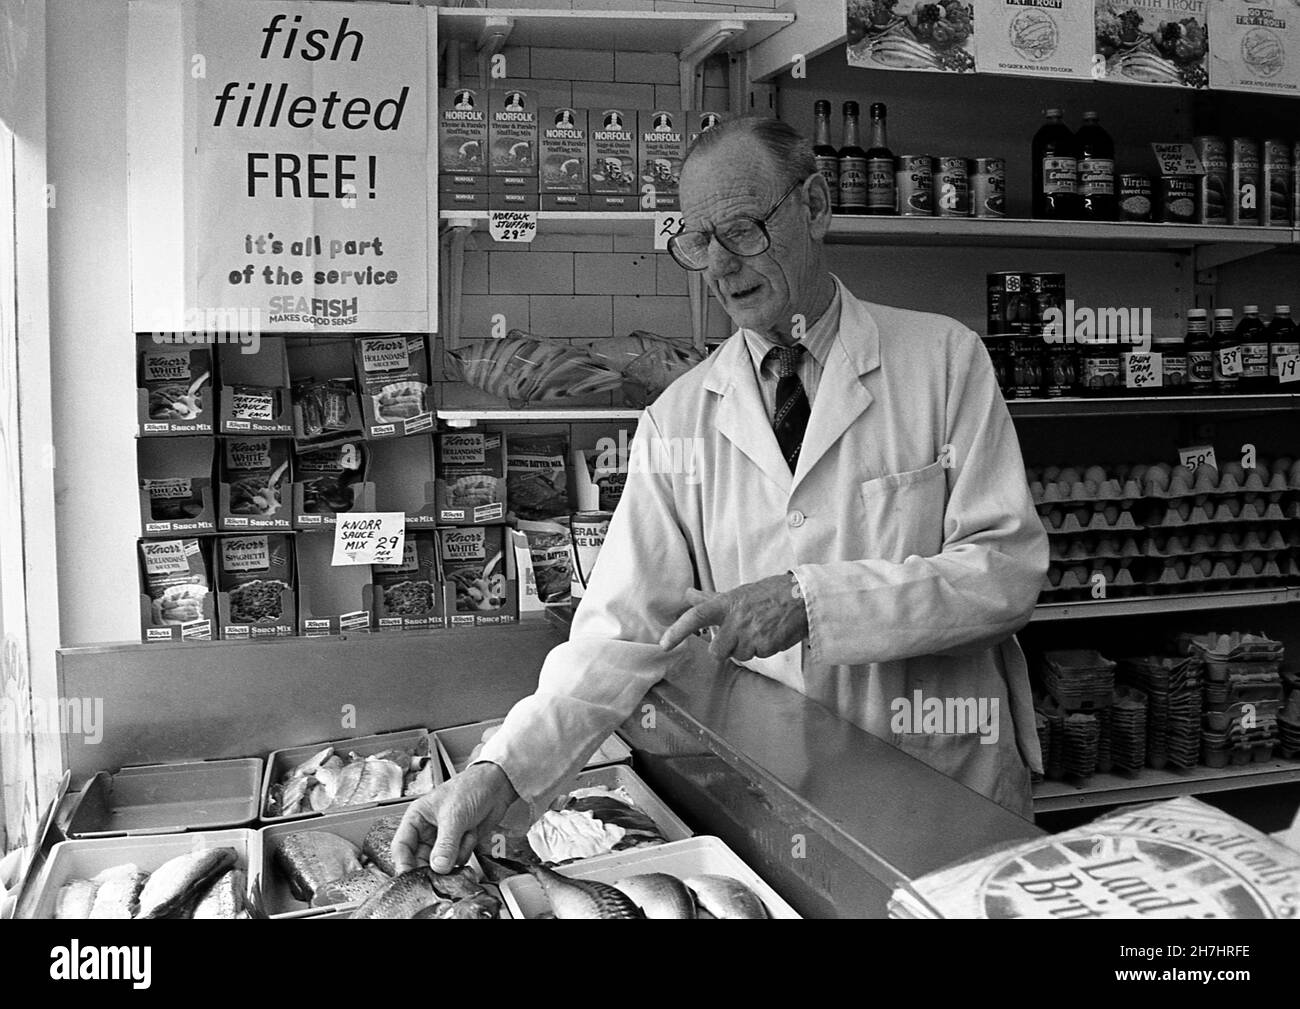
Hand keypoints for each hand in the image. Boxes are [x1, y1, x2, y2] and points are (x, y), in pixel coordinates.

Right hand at [392, 761, 517, 873]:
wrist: (496, 786)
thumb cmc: (470, 788)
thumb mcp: (454, 816)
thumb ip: (445, 844)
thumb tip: (438, 866)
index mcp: (417, 817)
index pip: (401, 846)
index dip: (403, 863)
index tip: (410, 879)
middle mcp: (427, 830)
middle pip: (420, 859)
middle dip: (433, 865)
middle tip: (443, 868)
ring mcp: (443, 838)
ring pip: (440, 862)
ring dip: (454, 855)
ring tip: (464, 834)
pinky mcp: (459, 843)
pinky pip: (458, 859)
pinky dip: (466, 850)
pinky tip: (472, 833)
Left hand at [658, 574, 807, 665]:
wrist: (801, 597)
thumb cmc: (767, 594)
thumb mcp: (737, 594)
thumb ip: (710, 599)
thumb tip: (688, 594)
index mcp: (725, 604)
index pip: (696, 617)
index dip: (678, 631)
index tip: (664, 645)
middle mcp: (735, 620)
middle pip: (717, 651)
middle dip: (728, 647)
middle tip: (742, 632)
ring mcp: (750, 634)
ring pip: (739, 655)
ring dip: (748, 647)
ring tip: (761, 629)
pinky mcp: (766, 645)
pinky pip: (758, 656)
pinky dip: (764, 648)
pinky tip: (772, 633)